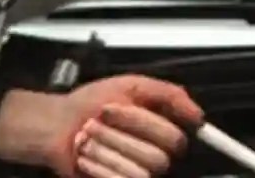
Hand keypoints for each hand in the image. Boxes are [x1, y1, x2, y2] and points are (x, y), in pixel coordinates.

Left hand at [58, 75, 202, 177]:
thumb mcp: (129, 85)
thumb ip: (168, 94)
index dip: (141, 121)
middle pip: (159, 157)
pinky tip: (86, 158)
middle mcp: (155, 157)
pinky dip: (98, 166)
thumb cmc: (89, 105)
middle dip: (119, 132)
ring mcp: (139, 175)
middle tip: (96, 120)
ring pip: (140, 171)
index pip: (176, 138)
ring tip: (87, 138)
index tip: (112, 106)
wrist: (55, 124)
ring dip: (105, 148)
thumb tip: (198, 114)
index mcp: (162, 133)